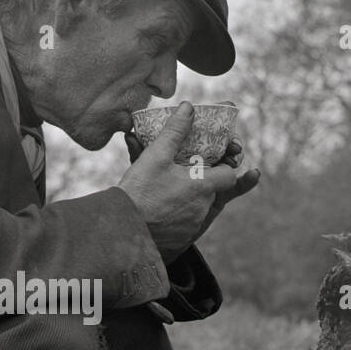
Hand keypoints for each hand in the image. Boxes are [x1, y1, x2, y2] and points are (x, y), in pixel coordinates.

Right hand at [117, 102, 259, 260]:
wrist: (121, 232)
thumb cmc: (138, 192)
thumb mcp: (155, 156)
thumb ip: (175, 131)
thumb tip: (188, 108)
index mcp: (203, 187)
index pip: (230, 175)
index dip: (224, 166)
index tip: (215, 160)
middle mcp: (203, 210)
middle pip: (216, 192)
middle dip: (206, 181)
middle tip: (190, 171)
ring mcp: (193, 228)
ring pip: (202, 209)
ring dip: (194, 198)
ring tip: (174, 188)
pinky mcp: (181, 241)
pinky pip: (189, 225)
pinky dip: (182, 215)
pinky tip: (165, 208)